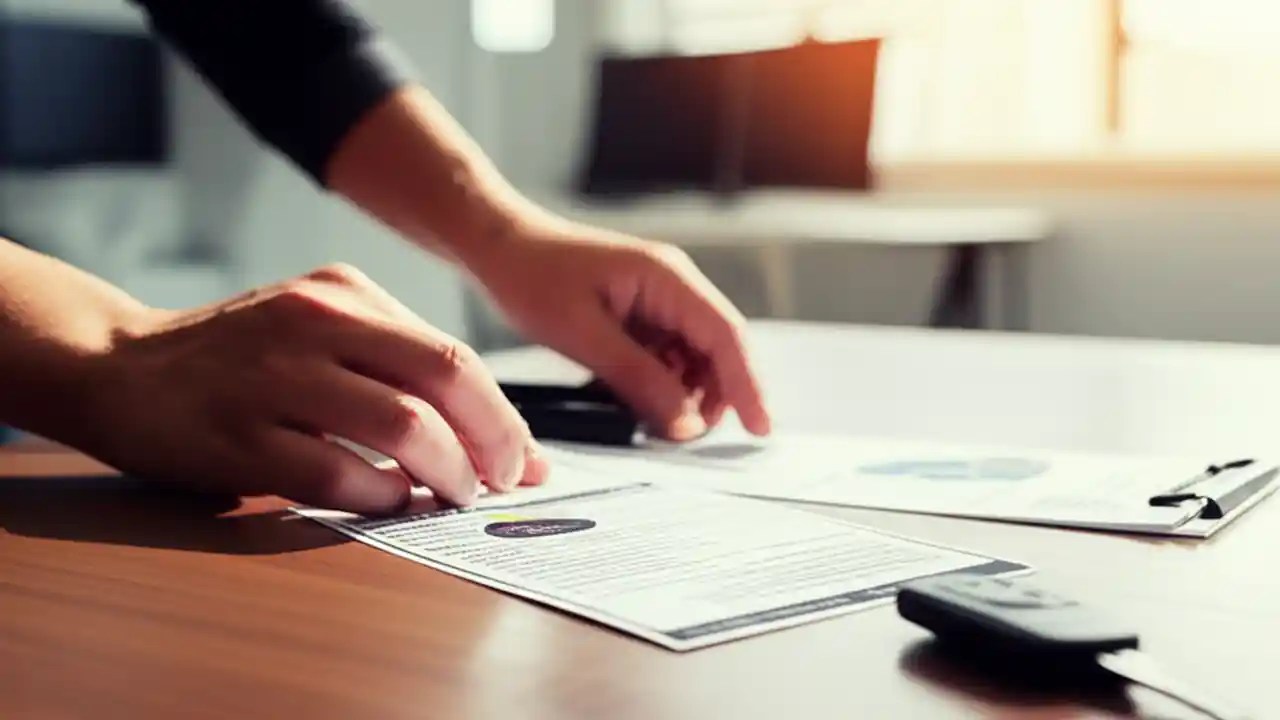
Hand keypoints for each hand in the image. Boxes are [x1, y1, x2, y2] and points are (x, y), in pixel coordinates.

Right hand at [83, 264, 546, 513]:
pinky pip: (335, 474)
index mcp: (344, 294)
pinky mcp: (238, 435)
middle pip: (444, 377)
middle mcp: (315, 322)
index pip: (453, 355)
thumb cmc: (240, 361)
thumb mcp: (319, 329)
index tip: (525, 461)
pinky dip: (379, 496)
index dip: (503, 415)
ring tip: (453, 497)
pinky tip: (389, 502)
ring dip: (445, 473)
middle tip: (503, 483)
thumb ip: (398, 368)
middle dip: (493, 440)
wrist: (117, 368)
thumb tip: (498, 439)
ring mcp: (274, 376)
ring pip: (401, 425)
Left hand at [468, 220, 771, 440]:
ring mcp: (658, 300)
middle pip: (717, 350)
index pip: (726, 335)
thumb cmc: (533, 277)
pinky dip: (659, 383)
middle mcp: (673, 286)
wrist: (498, 246)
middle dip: (710, 396)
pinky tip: (633, 397)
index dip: (747, 385)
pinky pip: (666, 356)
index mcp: (668, 278)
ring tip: (649, 416)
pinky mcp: (640, 314)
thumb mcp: (583, 335)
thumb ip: (638, 378)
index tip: (759, 428)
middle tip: (682, 435)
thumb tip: (685, 424)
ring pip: (693, 358)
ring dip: (682, 393)